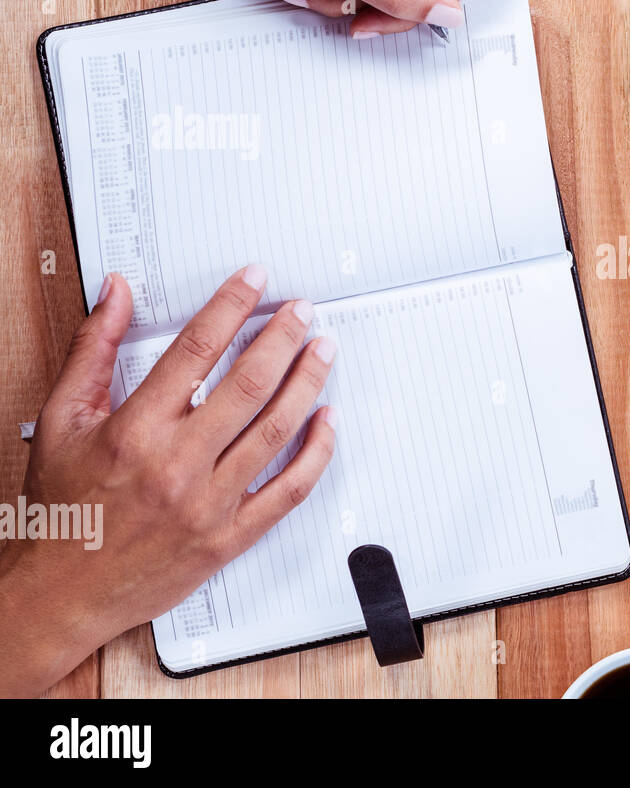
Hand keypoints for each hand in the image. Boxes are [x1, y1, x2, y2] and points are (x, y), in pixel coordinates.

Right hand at [0, 267, 336, 695]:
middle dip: (282, 339)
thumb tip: (118, 292)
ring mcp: (208, 502)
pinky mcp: (230, 537)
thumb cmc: (63, 508)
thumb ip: (94, 349)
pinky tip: (327, 422)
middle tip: (302, 312)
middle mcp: (176, 464)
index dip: (231, 306)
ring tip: (322, 351)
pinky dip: (315, 454)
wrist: (61, 592)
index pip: (195, 350)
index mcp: (134, 430)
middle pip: (247, 386)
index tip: (254, 280)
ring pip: (275, 432)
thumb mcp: (61, 419)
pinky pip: (288, 491)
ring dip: (306, 385)